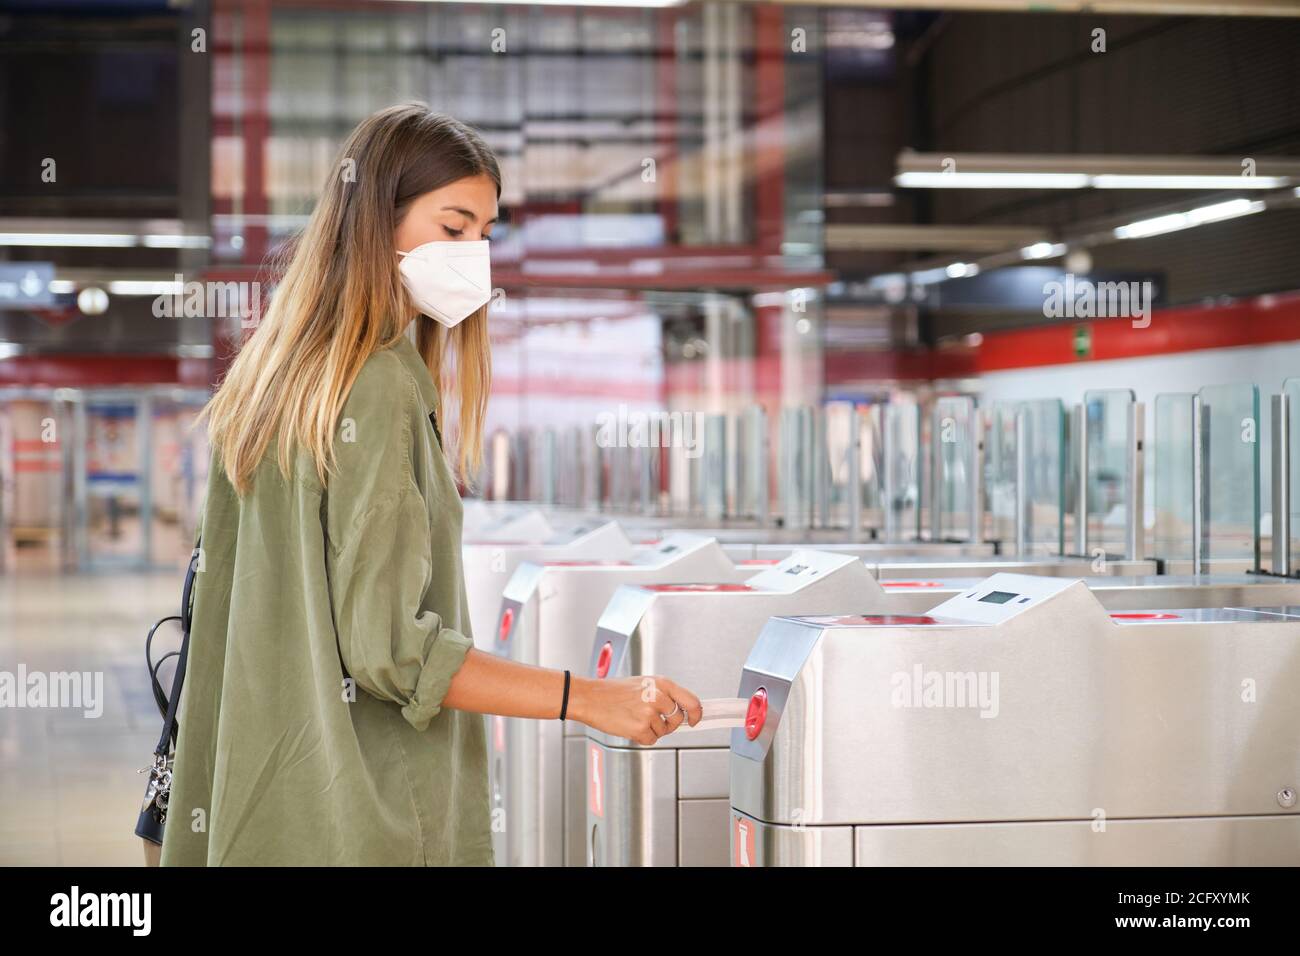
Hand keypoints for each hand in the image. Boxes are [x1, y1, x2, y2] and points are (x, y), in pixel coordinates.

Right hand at [569, 675, 701, 746]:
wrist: (590, 697)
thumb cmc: (613, 691)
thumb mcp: (644, 684)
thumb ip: (664, 694)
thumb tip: (681, 710)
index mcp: (662, 683)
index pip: (691, 701)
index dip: (696, 714)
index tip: (694, 720)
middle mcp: (658, 696)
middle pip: (678, 719)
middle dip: (669, 724)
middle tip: (653, 719)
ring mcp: (649, 713)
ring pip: (664, 731)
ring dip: (652, 730)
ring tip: (635, 718)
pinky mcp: (640, 728)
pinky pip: (651, 740)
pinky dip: (642, 737)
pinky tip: (630, 726)